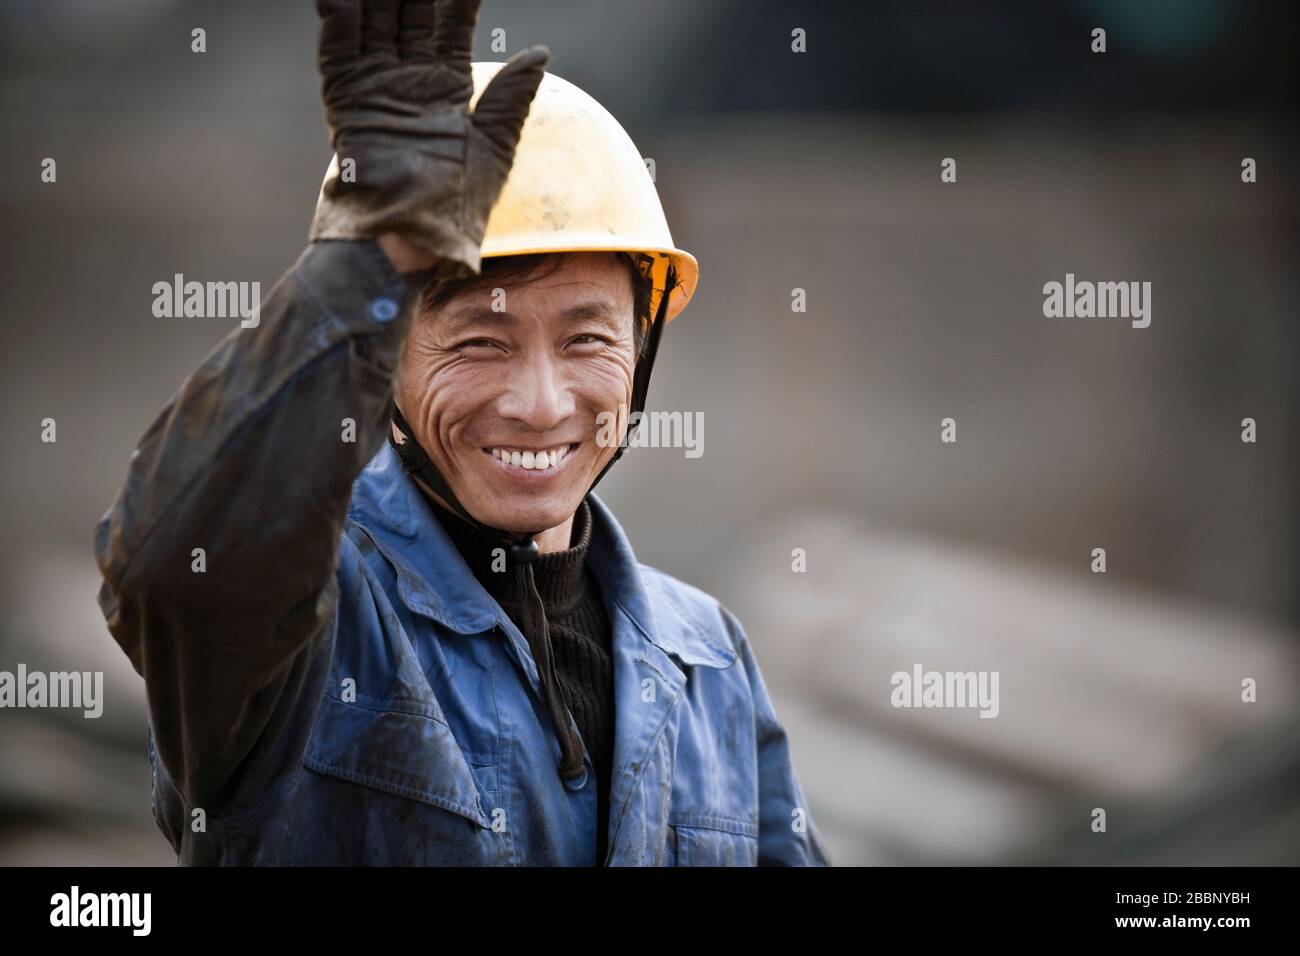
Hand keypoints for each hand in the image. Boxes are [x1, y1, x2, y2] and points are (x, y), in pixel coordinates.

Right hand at [309, 0, 548, 277]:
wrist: (411, 243)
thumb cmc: (457, 208)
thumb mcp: (495, 149)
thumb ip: (511, 100)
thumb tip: (540, 55)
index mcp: (445, 87)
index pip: (450, 23)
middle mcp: (407, 81)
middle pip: (408, 12)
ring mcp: (374, 87)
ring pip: (372, 20)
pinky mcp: (347, 101)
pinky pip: (338, 49)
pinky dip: (338, 15)